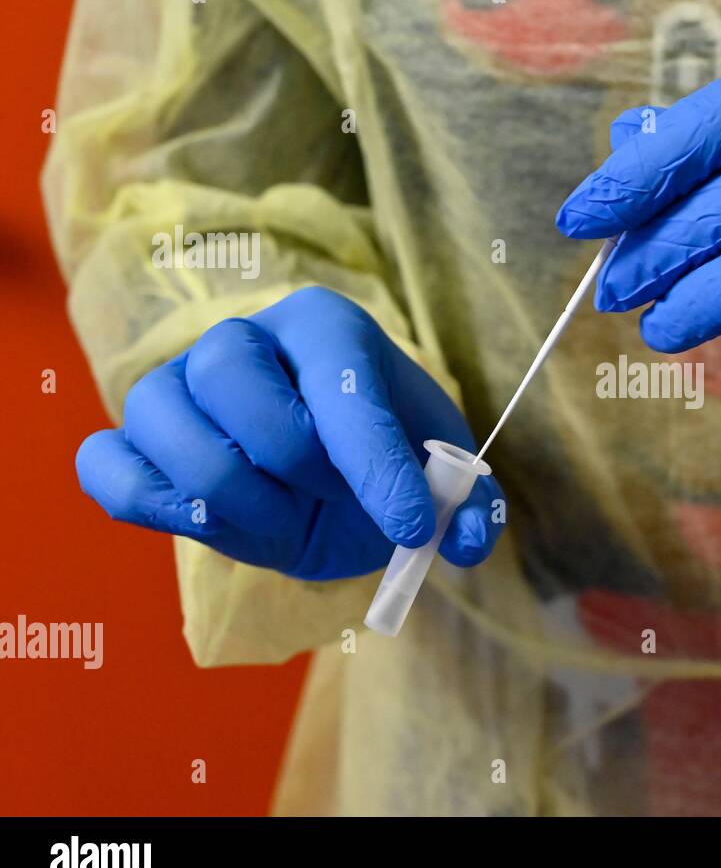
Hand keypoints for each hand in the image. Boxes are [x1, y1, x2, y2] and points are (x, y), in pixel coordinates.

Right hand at [76, 287, 504, 579]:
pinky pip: (105, 467)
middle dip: (301, 471)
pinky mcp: (132, 440)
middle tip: (332, 495)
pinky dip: (152, 504)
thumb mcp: (438, 478)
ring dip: (240, 500)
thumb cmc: (381, 464)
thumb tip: (465, 540)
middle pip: (242, 393)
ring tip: (284, 512)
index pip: (339, 383)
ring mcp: (174, 385)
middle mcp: (241, 340)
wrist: (328, 482)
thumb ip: (469, 504)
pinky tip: (214, 523)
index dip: (376, 463)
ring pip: (169, 426)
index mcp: (326, 327)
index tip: (410, 526)